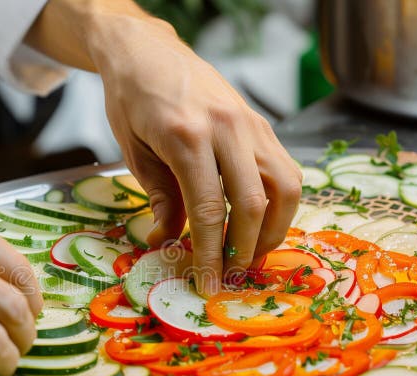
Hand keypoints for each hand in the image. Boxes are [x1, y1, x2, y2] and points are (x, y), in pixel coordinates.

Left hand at [26, 1, 302, 295]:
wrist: (146, 50)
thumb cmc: (132, 99)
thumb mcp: (133, 152)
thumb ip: (158, 199)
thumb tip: (166, 242)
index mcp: (186, 136)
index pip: (208, 210)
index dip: (211, 254)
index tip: (208, 284)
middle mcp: (227, 128)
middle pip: (255, 204)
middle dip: (245, 250)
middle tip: (230, 276)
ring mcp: (251, 123)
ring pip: (284, 188)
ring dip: (272, 230)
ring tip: (250, 254)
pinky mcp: (262, 123)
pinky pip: (285, 170)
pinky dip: (279, 204)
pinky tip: (260, 222)